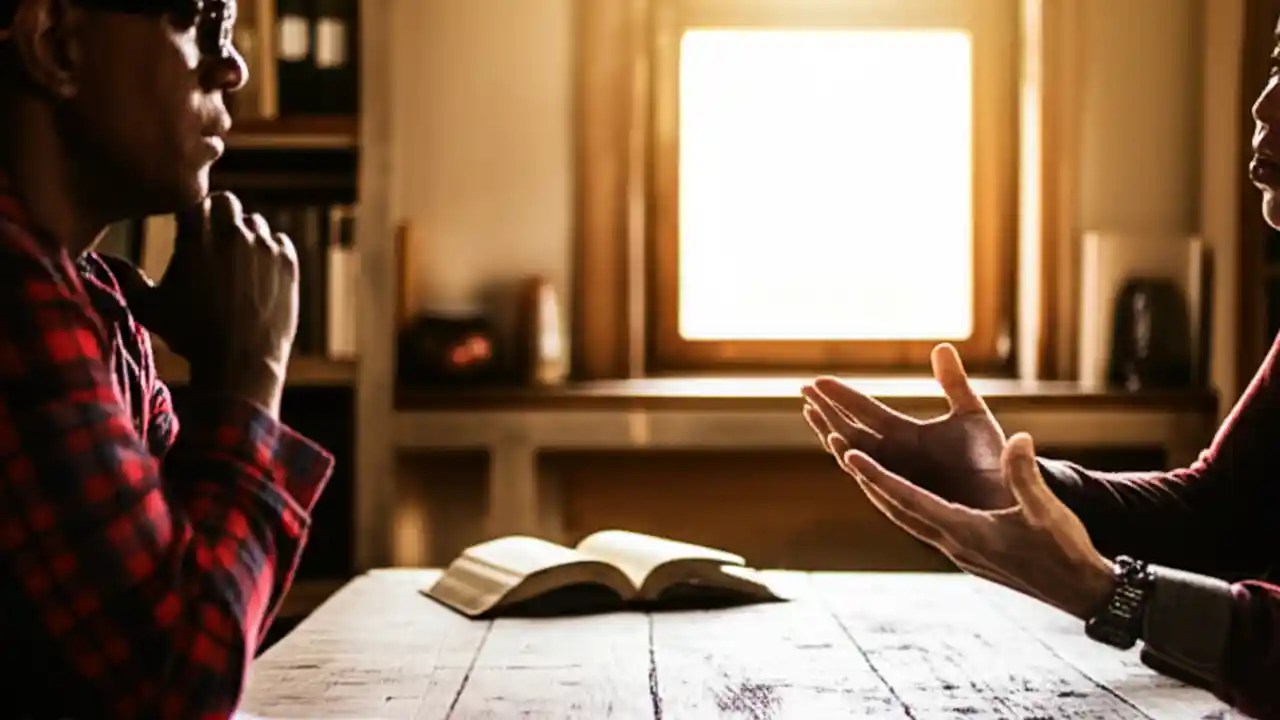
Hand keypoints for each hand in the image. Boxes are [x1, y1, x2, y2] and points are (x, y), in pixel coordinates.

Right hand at [114, 192, 298, 414]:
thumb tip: (102, 258)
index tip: (188, 229)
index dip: (191, 214)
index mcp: (196, 236)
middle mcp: (232, 233)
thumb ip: (127, 278)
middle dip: (219, 217)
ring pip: (255, 223)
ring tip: (237, 263)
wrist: (240, 362)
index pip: (194, 199)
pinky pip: (279, 242)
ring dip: (246, 235)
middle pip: (226, 203)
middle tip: (214, 241)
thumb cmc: (190, 336)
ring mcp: (264, 246)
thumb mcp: (148, 308)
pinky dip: (270, 252)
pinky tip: (259, 274)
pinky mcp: (288, 261)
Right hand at [802, 343, 1013, 509]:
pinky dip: (854, 460)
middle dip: (826, 410)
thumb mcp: (971, 414)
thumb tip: (941, 346)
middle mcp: (894, 454)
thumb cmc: (991, 458)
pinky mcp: (903, 494)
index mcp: (906, 433)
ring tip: (813, 413)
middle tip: (803, 390)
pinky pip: (872, 476)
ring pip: (853, 453)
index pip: (865, 410)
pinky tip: (841, 446)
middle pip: (849, 430)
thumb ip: (953, 383)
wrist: (1009, 496)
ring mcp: (896, 475)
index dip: (841, 395)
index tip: (816, 380)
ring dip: (832, 432)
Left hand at [844, 430, 1115, 620]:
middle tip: (839, 452)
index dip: (878, 477)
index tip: (849, 456)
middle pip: (896, 509)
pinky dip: (904, 507)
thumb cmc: (1065, 550)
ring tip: (856, 472)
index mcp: (965, 531)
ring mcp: (958, 552)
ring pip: (907, 519)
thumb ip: (1027, 475)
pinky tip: (901, 498)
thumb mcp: (1047, 509)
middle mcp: (953, 544)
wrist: (1079, 591)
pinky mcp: (968, 554)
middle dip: (866, 481)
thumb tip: (1018, 437)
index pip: (909, 499)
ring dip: (881, 495)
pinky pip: (923, 526)